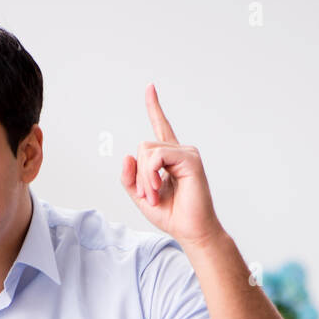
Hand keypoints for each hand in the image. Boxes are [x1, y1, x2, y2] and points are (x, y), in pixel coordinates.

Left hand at [120, 84, 223, 247]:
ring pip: (148, 151)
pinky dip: (151, 175)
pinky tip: (160, 188)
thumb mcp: (141, 196)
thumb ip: (130, 177)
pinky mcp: (190, 159)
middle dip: (140, 174)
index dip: (154, 107)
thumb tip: (127, 155)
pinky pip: (157, 156)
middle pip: (143, 146)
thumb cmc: (172, 214)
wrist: (192, 230)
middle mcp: (179, 152)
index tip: (150, 87)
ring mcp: (187, 154)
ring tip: (156, 195)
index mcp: (169, 158)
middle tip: (150, 196)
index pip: (161, 126)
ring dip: (145, 178)